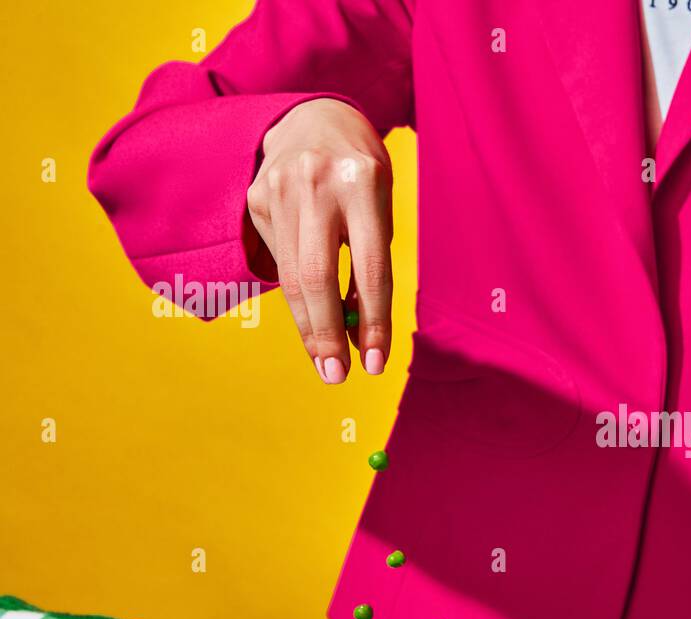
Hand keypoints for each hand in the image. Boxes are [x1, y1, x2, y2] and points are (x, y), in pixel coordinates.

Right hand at [246, 98, 392, 382]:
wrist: (315, 117)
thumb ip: (371, 262)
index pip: (370, 267)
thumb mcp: (381, 205)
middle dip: (328, 334)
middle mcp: (316, 184)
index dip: (373, 321)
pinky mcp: (255, 199)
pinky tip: (312, 316)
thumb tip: (359, 332)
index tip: (376, 363)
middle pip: (317, 277)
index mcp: (363, 182)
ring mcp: (278, 190)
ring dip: (309, 327)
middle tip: (337, 376)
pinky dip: (297, 297)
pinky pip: (279, 261)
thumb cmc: (362, 173)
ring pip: (291, 277)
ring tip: (326, 362)